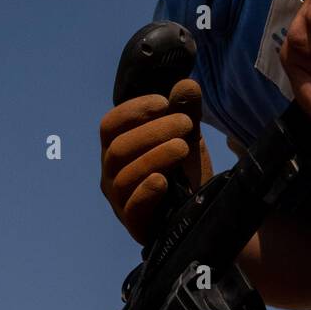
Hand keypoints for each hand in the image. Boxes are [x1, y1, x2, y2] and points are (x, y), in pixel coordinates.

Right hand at [99, 79, 211, 245]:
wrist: (200, 211)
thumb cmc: (185, 170)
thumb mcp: (188, 136)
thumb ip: (186, 110)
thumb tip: (187, 85)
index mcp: (118, 147)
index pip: (110, 125)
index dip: (134, 110)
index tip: (164, 102)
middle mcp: (112, 173)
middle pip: (119, 148)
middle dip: (154, 131)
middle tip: (186, 124)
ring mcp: (120, 200)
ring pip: (125, 176)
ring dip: (156, 156)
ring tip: (184, 147)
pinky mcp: (135, 225)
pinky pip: (132, 208)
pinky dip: (146, 191)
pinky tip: (163, 181)